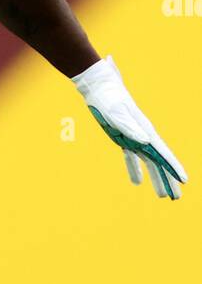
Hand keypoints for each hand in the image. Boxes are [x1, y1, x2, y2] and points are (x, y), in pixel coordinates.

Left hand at [72, 55, 186, 198]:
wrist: (100, 86)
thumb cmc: (109, 98)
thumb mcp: (117, 113)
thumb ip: (130, 128)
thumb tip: (146, 142)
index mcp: (145, 131)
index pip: (163, 154)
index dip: (174, 168)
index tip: (184, 181)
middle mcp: (143, 135)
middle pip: (159, 162)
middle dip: (168, 179)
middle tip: (176, 197)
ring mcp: (134, 137)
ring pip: (148, 162)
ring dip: (155, 178)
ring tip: (162, 196)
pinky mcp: (122, 137)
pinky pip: (131, 157)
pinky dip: (134, 169)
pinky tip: (137, 182)